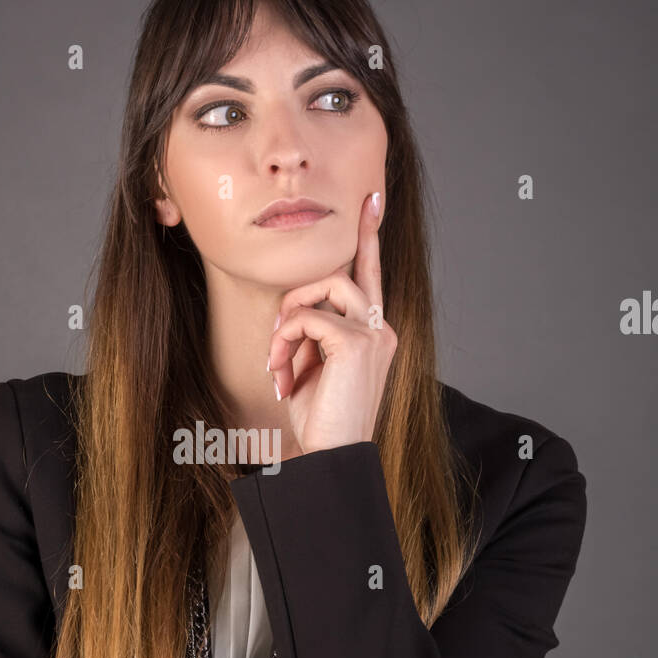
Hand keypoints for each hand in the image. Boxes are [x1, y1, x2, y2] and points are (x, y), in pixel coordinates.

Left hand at [266, 191, 396, 454]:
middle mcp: (380, 329)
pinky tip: (282, 373)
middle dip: (296, 300)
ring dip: (287, 323)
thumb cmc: (320, 421)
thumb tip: (289, 317)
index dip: (369, 236)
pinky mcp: (358, 343)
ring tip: (279, 363)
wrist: (331, 457)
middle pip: (338, 275)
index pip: (370, 275)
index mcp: (373, 334)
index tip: (371, 200)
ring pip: (321, 290)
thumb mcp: (311, 369)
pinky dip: (285, 342)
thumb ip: (310, 335)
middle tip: (277, 347)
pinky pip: (307, 317)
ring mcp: (373, 333)